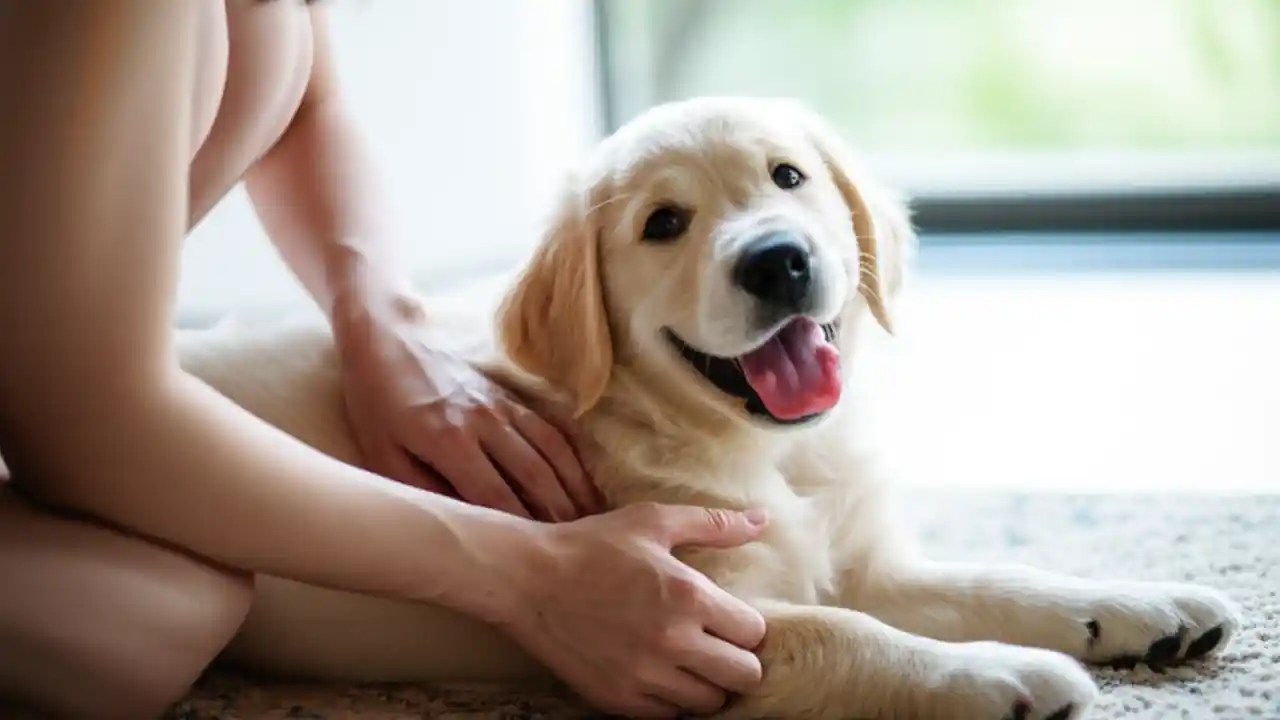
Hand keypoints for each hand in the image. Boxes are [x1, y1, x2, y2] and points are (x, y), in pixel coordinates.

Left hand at [331, 288, 600, 520]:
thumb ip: (417, 489)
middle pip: (534, 476)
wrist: (391, 340)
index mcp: (448, 440)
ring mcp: (503, 406)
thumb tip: (457, 524)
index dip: (521, 530)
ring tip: (595, 519)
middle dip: (560, 515)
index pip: (494, 496)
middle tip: (581, 547)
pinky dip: (575, 455)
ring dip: (576, 488)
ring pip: (552, 451)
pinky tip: (588, 478)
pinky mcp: (511, 396)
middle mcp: (484, 422)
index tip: (540, 556)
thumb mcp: (380, 452)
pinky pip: (553, 427)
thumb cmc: (377, 403)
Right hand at [503, 503, 769, 717]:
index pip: (754, 633)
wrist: (529, 579)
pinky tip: (660, 674)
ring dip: (707, 682)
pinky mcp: (619, 699)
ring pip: (709, 702)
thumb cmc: (593, 545)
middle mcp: (673, 643)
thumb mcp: (653, 521)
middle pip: (744, 675)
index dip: (746, 624)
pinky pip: (669, 716)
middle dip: (737, 658)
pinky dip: (672, 699)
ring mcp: (645, 676)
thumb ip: (714, 524)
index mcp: (689, 598)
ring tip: (689, 660)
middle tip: (717, 643)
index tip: (728, 617)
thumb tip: (762, 519)